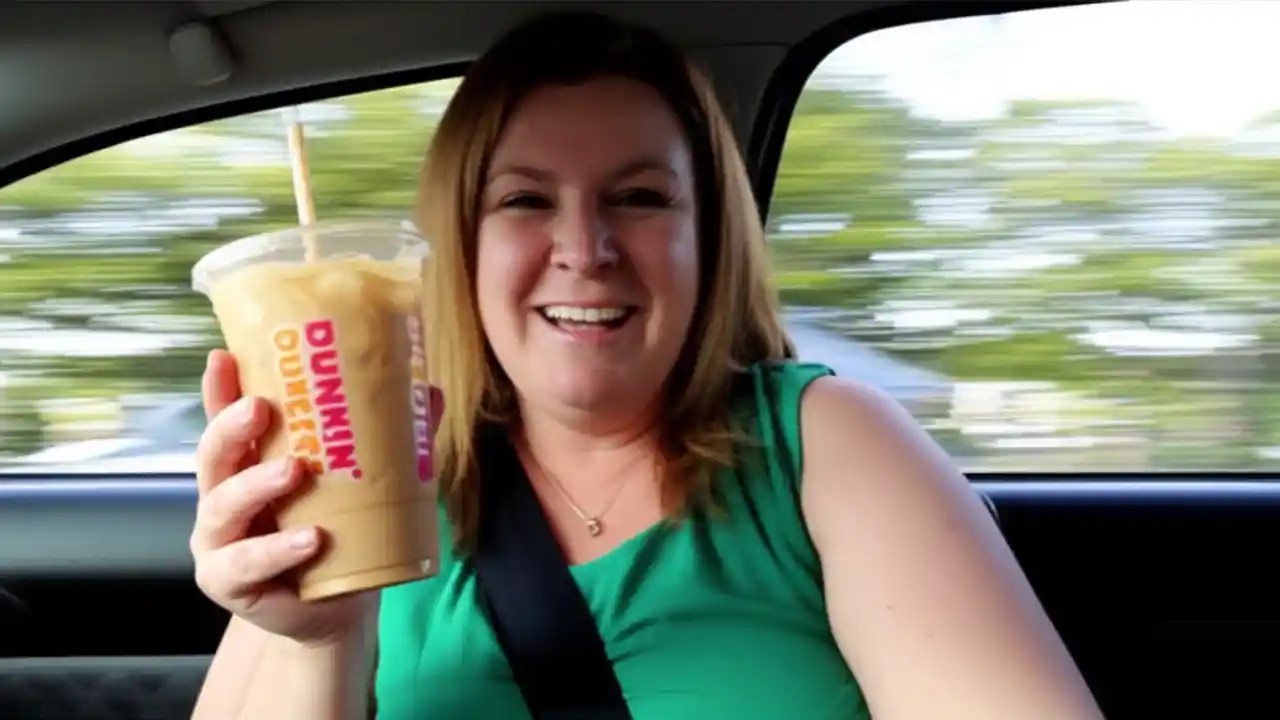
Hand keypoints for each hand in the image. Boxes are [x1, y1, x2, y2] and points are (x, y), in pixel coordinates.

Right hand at [188, 349, 372, 646]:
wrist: (334, 610)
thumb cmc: (339, 534)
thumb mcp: (358, 485)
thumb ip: (389, 440)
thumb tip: (430, 392)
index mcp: (249, 463)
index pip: (226, 418)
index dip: (220, 388)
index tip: (222, 356)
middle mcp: (224, 495)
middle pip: (214, 454)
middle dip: (232, 427)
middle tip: (261, 408)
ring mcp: (220, 540)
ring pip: (224, 506)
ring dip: (257, 486)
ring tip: (294, 471)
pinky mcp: (227, 581)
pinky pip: (246, 563)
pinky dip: (277, 550)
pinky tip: (309, 540)